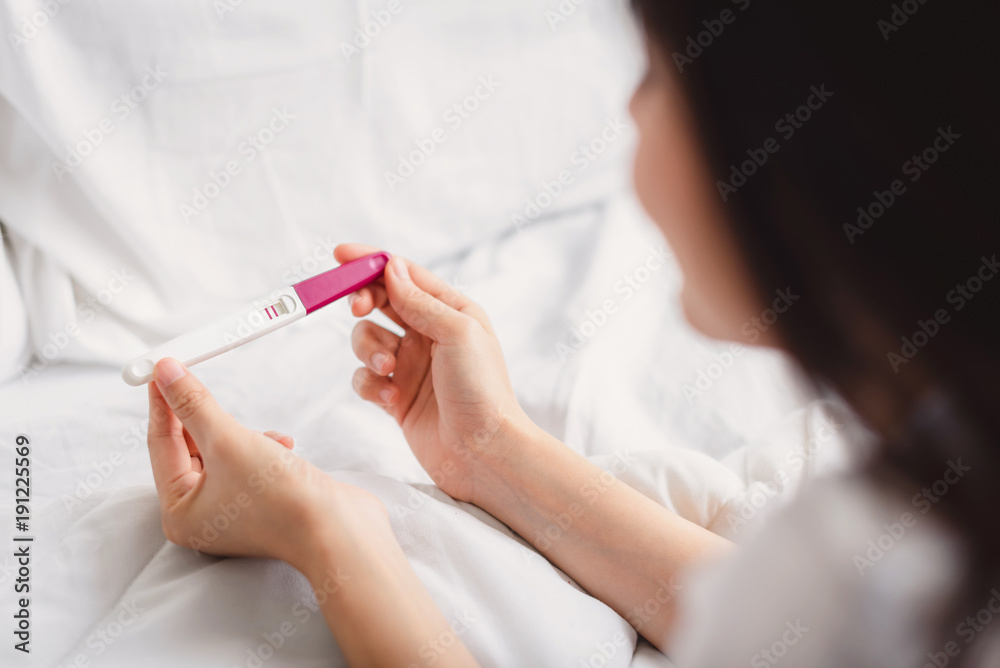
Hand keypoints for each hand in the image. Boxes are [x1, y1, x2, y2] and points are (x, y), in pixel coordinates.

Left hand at [146, 358, 389, 569]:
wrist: (340, 531)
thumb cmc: (281, 499)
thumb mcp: (228, 441)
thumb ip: (193, 404)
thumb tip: (165, 372)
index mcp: (179, 512)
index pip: (161, 445)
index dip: (163, 402)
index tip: (162, 367)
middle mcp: (201, 515)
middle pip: (190, 449)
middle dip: (206, 419)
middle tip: (203, 382)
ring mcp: (233, 510)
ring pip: (222, 453)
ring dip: (242, 434)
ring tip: (265, 436)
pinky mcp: (262, 502)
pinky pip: (248, 462)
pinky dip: (262, 447)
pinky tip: (283, 446)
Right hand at [336, 244, 530, 502]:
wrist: (484, 453)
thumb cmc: (482, 391)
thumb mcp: (456, 333)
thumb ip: (419, 301)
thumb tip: (390, 267)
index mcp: (451, 311)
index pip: (404, 275)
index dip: (371, 262)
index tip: (340, 255)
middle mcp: (429, 334)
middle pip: (380, 302)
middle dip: (363, 302)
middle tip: (360, 309)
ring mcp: (411, 366)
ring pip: (366, 340)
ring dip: (369, 351)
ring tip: (388, 371)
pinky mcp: (397, 397)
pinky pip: (364, 379)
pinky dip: (369, 386)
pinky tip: (391, 401)